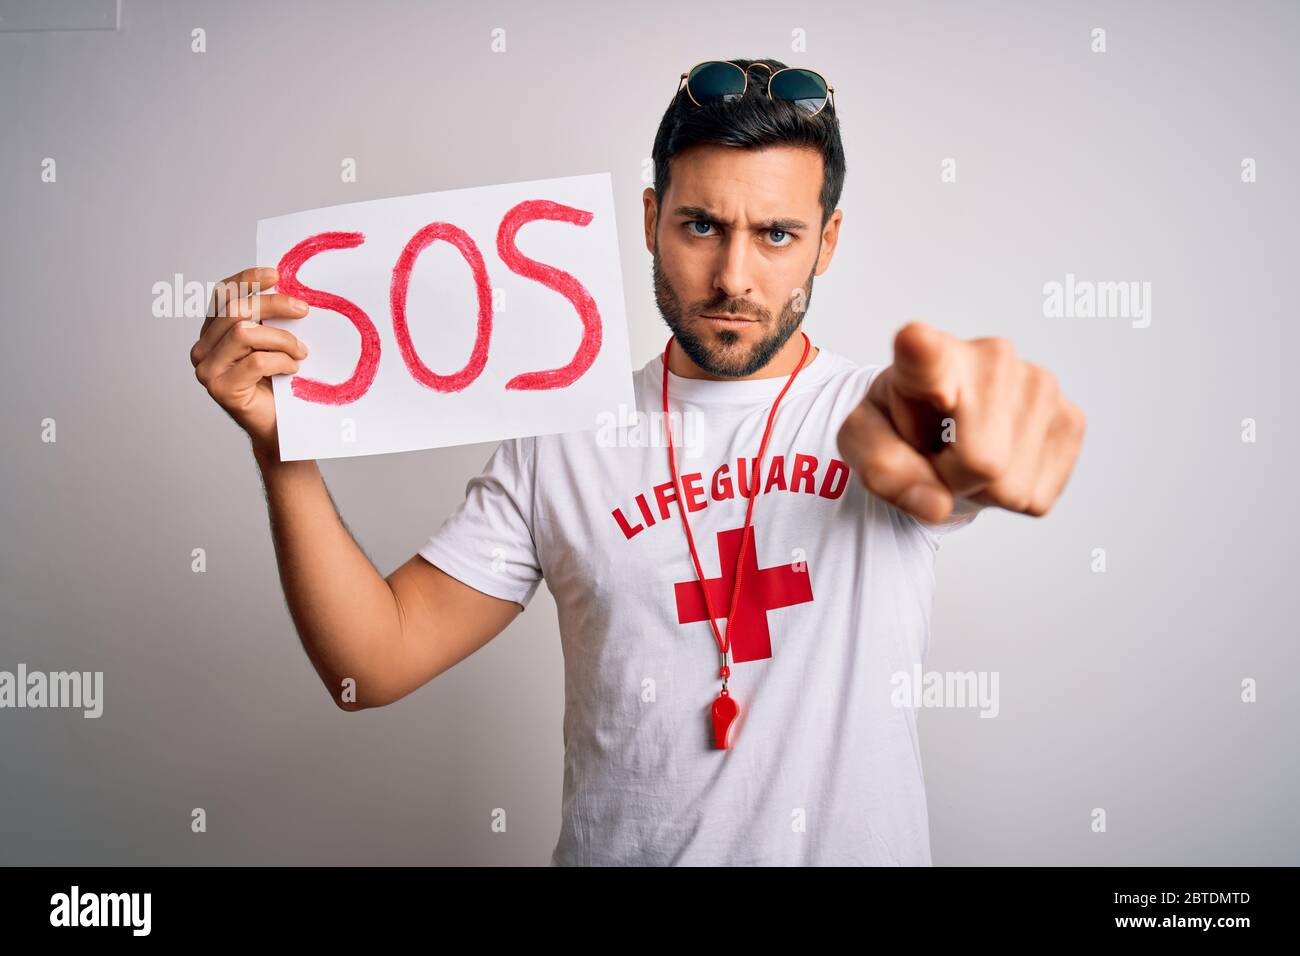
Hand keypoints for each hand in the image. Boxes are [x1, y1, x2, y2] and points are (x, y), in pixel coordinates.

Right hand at [190, 266, 310, 459]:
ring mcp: (207, 370)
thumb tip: (290, 289)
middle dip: (274, 305)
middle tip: (304, 310)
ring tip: (301, 352)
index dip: (247, 279)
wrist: (277, 428)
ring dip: (282, 339)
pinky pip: (256, 361)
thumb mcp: (272, 344)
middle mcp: (203, 349)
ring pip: (244, 333)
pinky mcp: (221, 389)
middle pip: (235, 311)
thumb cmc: (277, 384)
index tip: (276, 274)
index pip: (222, 295)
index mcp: (212, 332)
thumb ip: (269, 320)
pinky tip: (292, 369)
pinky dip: (281, 361)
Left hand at [836, 321, 1085, 523]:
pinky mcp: (1071, 418)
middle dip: (951, 479)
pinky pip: (1036, 496)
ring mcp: (1041, 384)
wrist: (940, 419)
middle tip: (935, 454)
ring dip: (980, 488)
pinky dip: (1009, 496)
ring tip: (963, 452)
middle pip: (982, 461)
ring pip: (1011, 486)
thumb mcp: (863, 444)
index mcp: (926, 357)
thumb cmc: (897, 423)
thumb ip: (883, 471)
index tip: (913, 341)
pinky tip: (995, 458)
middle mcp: (993, 358)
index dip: (922, 353)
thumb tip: (937, 505)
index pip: (927, 357)